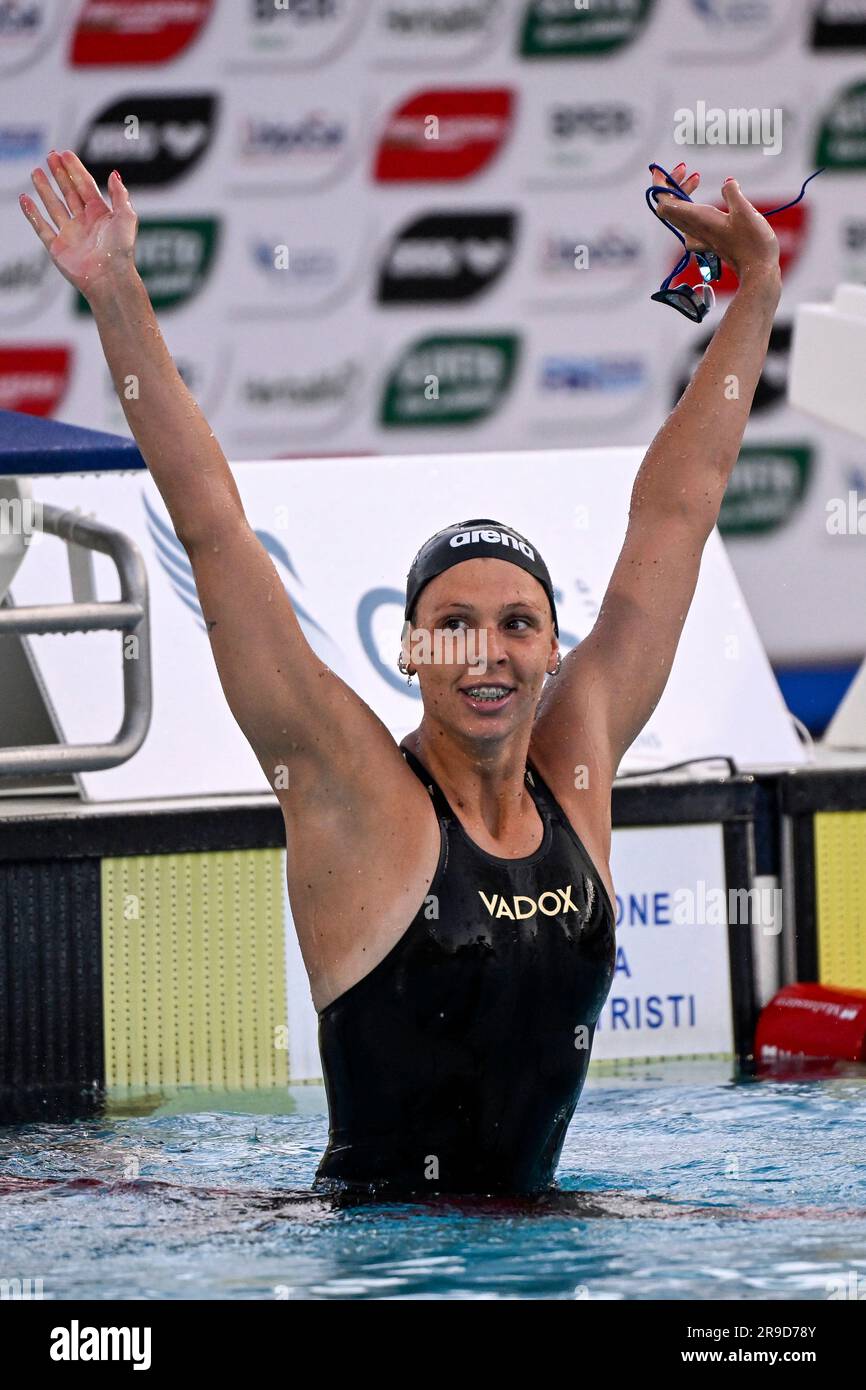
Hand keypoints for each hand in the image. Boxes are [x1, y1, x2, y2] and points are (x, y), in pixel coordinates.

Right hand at [19, 150, 137, 296]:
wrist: (110, 279)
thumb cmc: (121, 251)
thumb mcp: (126, 218)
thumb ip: (120, 195)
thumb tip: (114, 174)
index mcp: (101, 214)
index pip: (85, 185)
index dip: (75, 169)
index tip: (65, 153)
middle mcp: (84, 222)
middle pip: (69, 192)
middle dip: (59, 174)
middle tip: (50, 155)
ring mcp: (70, 234)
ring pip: (54, 206)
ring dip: (44, 189)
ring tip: (36, 171)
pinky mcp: (58, 247)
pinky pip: (42, 227)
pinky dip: (32, 214)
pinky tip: (25, 199)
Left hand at [650, 162, 779, 280]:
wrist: (758, 271)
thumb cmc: (753, 243)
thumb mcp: (745, 212)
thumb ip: (732, 193)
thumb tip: (727, 183)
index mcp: (698, 219)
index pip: (664, 203)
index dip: (661, 184)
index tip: (674, 169)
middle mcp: (694, 229)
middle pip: (668, 206)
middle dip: (672, 184)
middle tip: (689, 171)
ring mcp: (699, 237)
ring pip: (678, 213)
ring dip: (682, 193)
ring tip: (697, 178)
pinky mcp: (707, 241)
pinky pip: (688, 222)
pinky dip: (691, 207)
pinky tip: (704, 201)